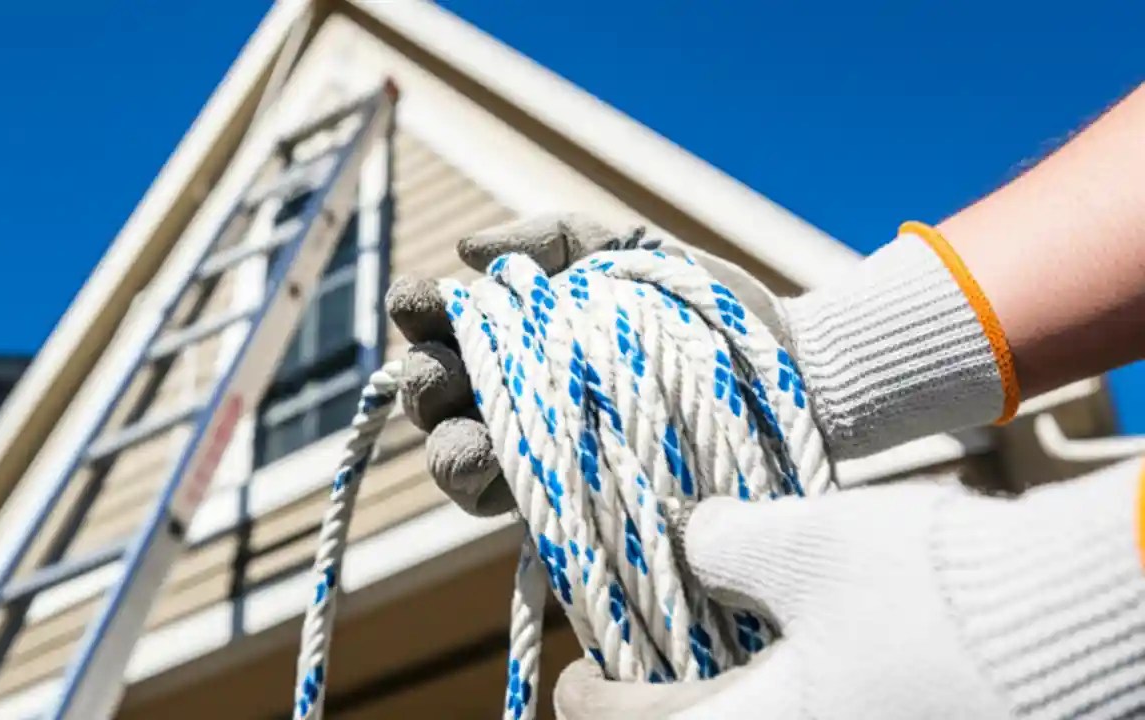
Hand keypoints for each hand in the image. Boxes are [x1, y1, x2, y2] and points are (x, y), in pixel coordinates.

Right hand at [387, 210, 1012, 513]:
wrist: (770, 354)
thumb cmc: (687, 300)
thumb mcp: (618, 249)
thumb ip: (548, 238)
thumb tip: (468, 248)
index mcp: (513, 335)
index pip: (445, 330)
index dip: (420, 315)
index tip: (415, 302)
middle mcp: (514, 394)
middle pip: (439, 399)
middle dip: (421, 387)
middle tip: (425, 375)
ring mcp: (541, 449)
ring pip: (461, 458)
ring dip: (447, 450)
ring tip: (460, 441)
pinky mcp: (572, 496)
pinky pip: (513, 504)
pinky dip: (493, 492)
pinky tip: (495, 469)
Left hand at [553, 459, 1144, 719]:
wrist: (1075, 630)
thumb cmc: (933, 594)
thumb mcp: (808, 545)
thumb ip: (726, 542)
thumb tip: (692, 535)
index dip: (588, 698)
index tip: (576, 675)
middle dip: (661, 707)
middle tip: (650, 665)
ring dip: (733, 696)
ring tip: (728, 648)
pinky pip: (823, 715)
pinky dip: (795, 691)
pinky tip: (808, 649)